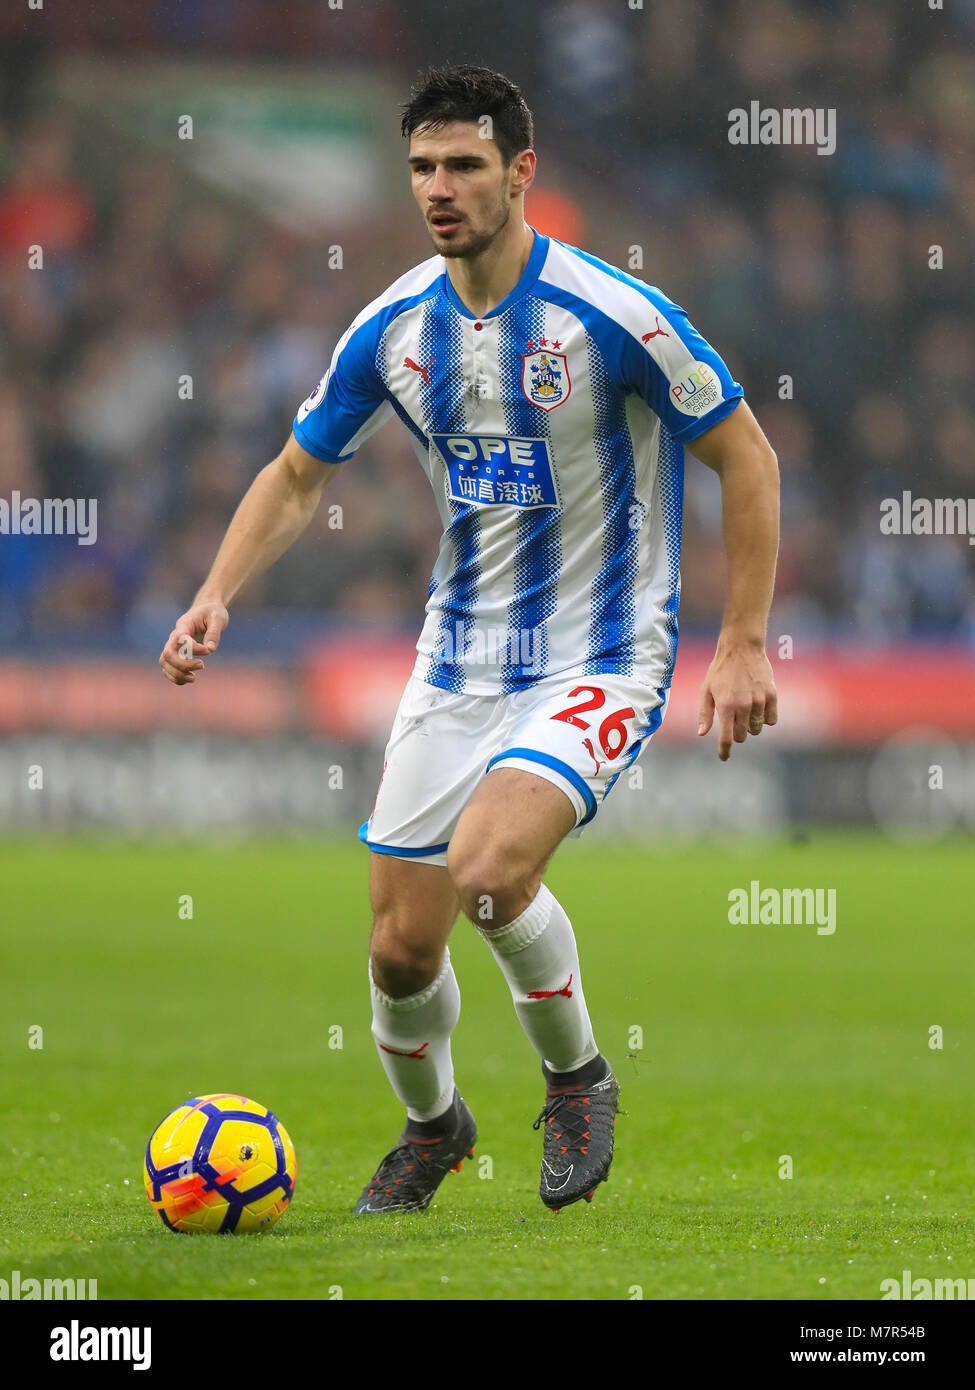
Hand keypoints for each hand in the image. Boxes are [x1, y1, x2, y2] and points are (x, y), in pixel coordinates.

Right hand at [158, 598, 228, 685]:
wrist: (206, 608)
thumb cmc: (212, 612)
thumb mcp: (218, 618)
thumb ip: (214, 632)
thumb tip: (210, 649)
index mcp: (184, 625)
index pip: (180, 639)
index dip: (193, 649)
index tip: (208, 650)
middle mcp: (175, 636)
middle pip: (167, 654)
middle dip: (183, 665)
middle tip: (202, 665)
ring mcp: (174, 645)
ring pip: (164, 662)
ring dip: (177, 674)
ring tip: (193, 678)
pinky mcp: (177, 652)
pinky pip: (168, 668)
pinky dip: (175, 677)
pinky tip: (189, 678)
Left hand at [697, 638, 777, 760]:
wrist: (741, 648)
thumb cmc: (720, 670)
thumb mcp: (706, 690)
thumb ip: (705, 713)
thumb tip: (702, 734)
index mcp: (725, 705)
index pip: (727, 738)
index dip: (724, 750)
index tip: (723, 757)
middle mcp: (744, 705)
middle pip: (743, 735)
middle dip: (737, 734)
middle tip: (733, 722)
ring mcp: (760, 701)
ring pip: (757, 729)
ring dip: (751, 726)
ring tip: (745, 712)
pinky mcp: (772, 695)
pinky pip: (772, 720)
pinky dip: (766, 719)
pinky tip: (759, 710)